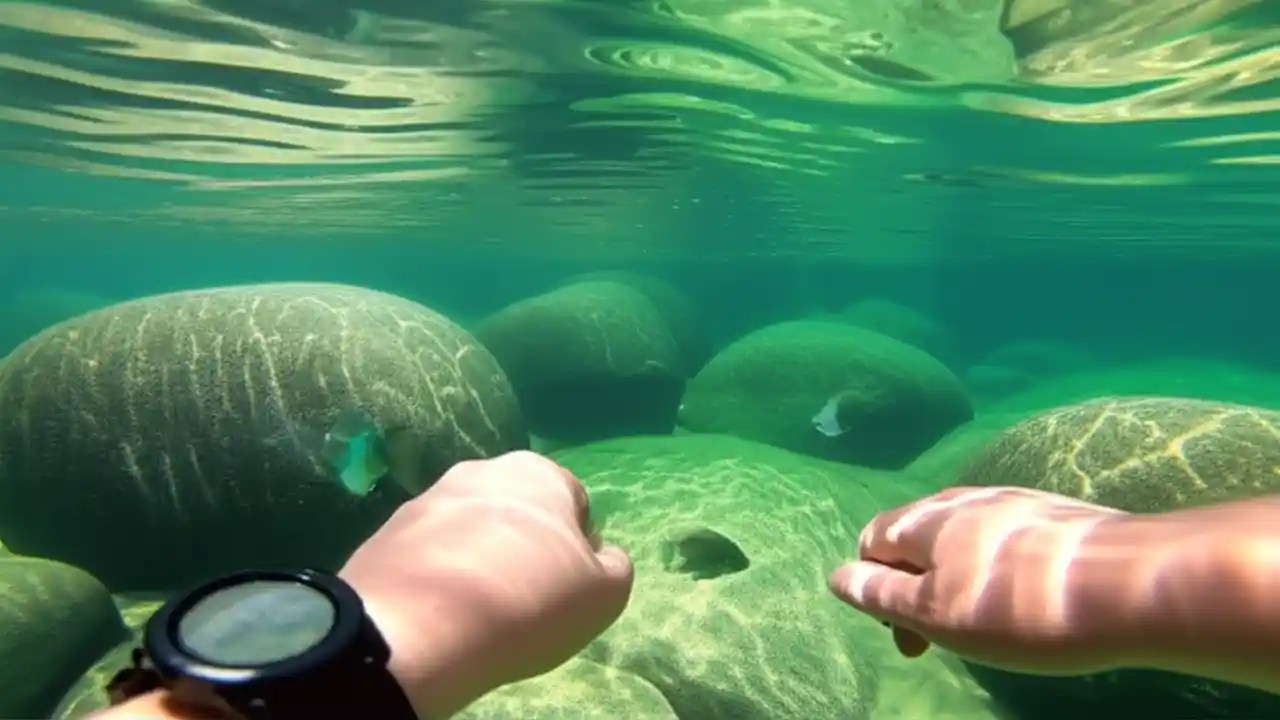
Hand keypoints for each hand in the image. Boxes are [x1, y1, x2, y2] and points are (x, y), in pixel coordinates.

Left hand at [340, 451, 633, 717]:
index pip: (574, 504)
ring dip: (479, 556)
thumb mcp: (605, 594)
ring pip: (470, 527)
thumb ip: (613, 566)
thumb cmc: (530, 600)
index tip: (567, 585)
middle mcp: (482, 470)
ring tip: (480, 607)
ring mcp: (428, 496)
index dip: (577, 547)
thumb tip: (599, 555)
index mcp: (540, 473)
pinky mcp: (387, 530)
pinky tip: (443, 610)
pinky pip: (429, 551)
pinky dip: (439, 573)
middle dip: (525, 544)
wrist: (419, 625)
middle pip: (518, 509)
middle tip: (526, 596)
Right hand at [829, 486, 1145, 674]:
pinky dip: (998, 571)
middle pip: (918, 537)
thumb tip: (836, 576)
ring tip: (986, 623)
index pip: (873, 539)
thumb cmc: (1019, 606)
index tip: (906, 635)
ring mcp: (1015, 501)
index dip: (873, 586)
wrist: (1132, 584)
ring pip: (964, 538)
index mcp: (927, 519)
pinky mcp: (1056, 514)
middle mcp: (965, 499)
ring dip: (958, 579)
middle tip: (940, 640)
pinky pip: (1005, 540)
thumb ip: (881, 593)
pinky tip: (1029, 601)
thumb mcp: (935, 612)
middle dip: (917, 586)